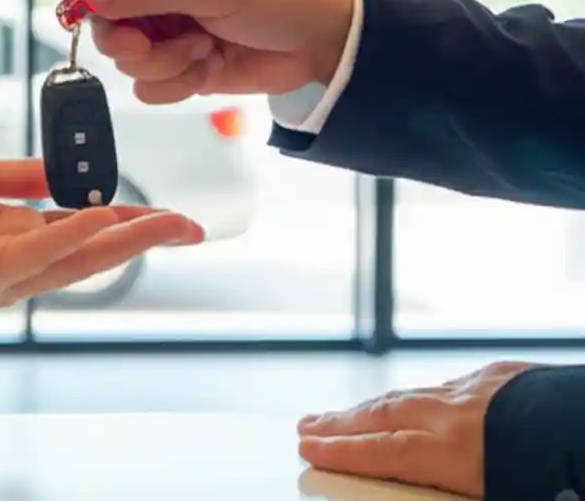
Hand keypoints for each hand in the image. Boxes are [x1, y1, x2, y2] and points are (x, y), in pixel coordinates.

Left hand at [0, 156, 203, 305]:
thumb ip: (18, 177)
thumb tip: (63, 171)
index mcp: (13, 237)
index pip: (83, 230)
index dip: (128, 222)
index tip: (170, 216)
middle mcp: (15, 263)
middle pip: (93, 253)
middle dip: (144, 238)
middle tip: (193, 228)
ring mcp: (2, 274)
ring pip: (78, 259)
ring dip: (126, 240)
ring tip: (171, 225)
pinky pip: (40, 254)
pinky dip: (75, 235)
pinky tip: (103, 218)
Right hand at [64, 0, 356, 104]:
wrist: (323, 43)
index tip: (76, 17)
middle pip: (103, 18)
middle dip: (128, 40)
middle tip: (151, 46)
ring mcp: (166, 23)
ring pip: (125, 57)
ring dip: (162, 63)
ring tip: (202, 50)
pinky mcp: (177, 59)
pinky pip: (147, 84)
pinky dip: (176, 83)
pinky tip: (209, 65)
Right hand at [297, 361, 541, 498]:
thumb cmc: (563, 474)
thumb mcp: (501, 498)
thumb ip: (457, 492)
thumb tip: (419, 486)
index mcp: (455, 450)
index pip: (382, 450)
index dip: (340, 450)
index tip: (307, 448)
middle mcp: (458, 414)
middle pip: (385, 417)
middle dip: (341, 423)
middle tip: (308, 425)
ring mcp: (482, 391)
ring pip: (413, 396)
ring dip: (372, 406)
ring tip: (345, 412)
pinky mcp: (508, 377)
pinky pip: (451, 385)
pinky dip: (423, 394)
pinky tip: (420, 397)